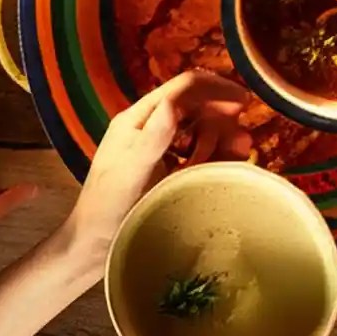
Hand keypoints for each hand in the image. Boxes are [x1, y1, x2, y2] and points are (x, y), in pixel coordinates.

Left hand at [69, 71, 250, 250]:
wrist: (93, 246)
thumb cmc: (104, 208)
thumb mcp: (129, 173)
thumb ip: (152, 138)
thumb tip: (172, 103)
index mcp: (137, 120)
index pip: (181, 89)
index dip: (214, 89)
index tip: (243, 103)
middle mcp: (151, 129)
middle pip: (196, 108)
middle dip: (221, 118)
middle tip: (241, 139)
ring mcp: (162, 151)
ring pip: (201, 131)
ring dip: (222, 138)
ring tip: (238, 153)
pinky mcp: (170, 171)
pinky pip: (200, 155)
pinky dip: (217, 156)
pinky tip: (230, 164)